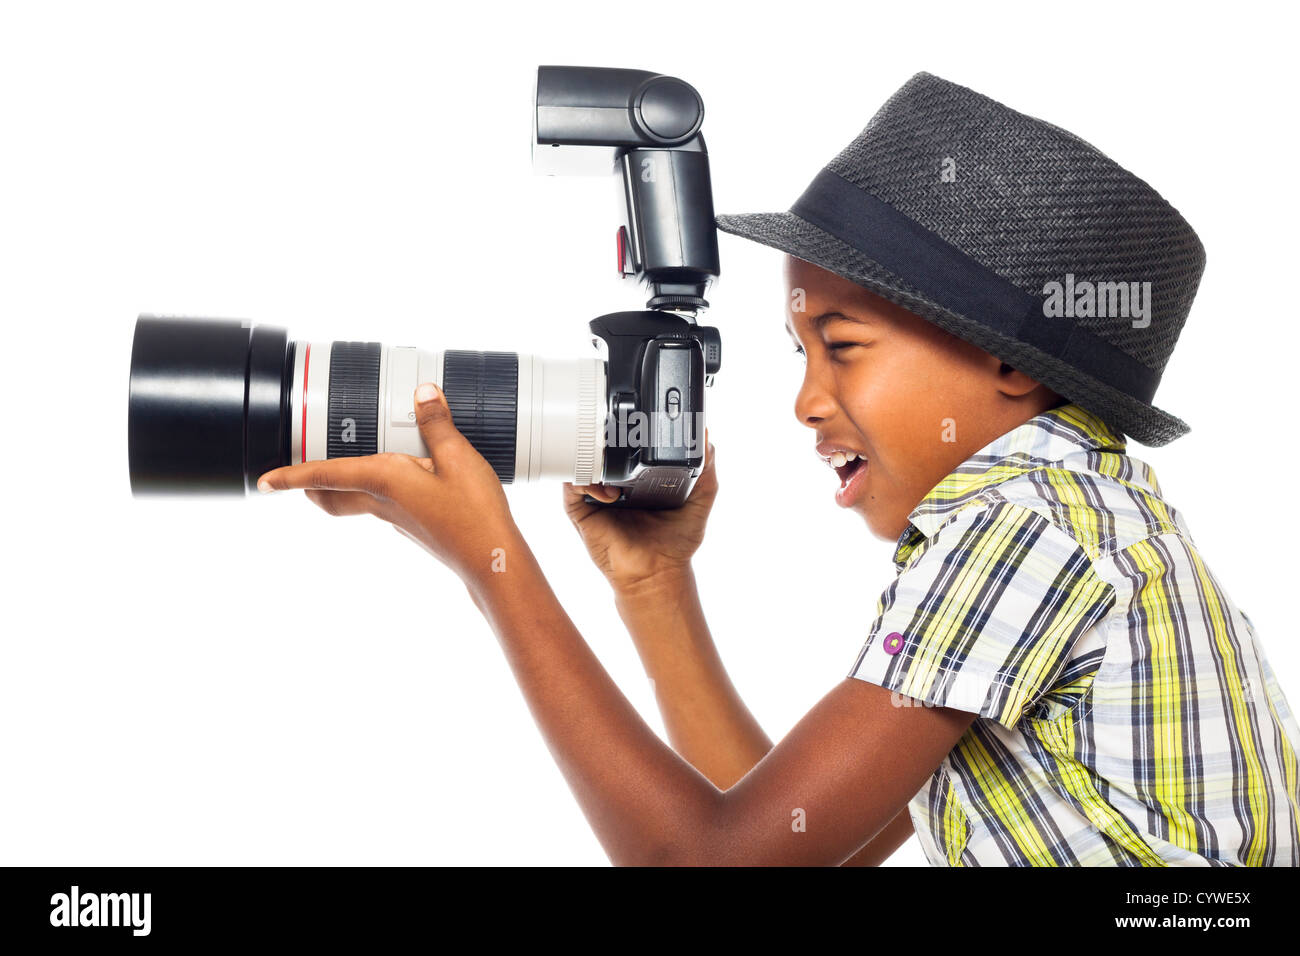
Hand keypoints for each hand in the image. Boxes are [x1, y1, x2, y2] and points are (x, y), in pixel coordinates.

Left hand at [257, 383, 519, 584]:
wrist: (493, 561)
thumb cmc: (474, 514)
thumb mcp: (459, 458)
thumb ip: (438, 425)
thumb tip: (423, 394)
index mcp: (383, 481)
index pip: (324, 476)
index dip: (290, 476)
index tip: (263, 481)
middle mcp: (382, 503)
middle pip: (331, 496)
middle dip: (309, 485)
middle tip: (297, 471)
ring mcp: (397, 519)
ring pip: (355, 502)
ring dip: (342, 487)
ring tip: (345, 464)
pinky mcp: (414, 526)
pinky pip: (383, 506)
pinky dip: (376, 492)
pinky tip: (402, 480)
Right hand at [563, 436, 717, 591]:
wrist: (657, 574)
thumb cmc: (676, 542)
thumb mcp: (700, 498)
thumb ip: (706, 468)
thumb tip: (705, 435)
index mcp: (637, 475)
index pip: (627, 443)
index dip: (631, 430)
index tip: (640, 423)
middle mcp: (613, 482)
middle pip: (601, 447)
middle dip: (608, 438)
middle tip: (624, 437)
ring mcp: (594, 495)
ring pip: (582, 460)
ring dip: (594, 456)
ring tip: (616, 465)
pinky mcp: (580, 510)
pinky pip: (572, 485)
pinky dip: (587, 483)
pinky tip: (611, 494)